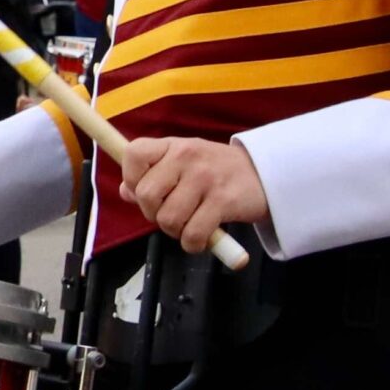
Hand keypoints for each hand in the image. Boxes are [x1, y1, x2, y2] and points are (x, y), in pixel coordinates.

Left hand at [118, 137, 268, 253]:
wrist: (263, 174)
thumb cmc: (214, 170)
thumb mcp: (181, 163)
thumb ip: (152, 175)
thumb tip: (126, 192)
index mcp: (172, 145)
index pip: (133, 154)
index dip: (131, 178)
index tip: (143, 191)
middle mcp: (187, 157)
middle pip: (146, 195)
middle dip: (153, 214)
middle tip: (169, 214)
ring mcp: (205, 178)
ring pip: (168, 219)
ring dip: (174, 231)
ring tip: (187, 224)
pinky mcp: (223, 201)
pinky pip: (193, 234)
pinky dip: (192, 243)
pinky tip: (199, 237)